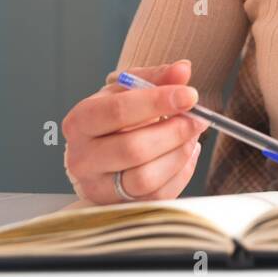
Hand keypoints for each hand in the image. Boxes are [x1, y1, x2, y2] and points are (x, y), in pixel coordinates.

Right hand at [61, 58, 208, 204]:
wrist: (99, 151)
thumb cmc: (114, 119)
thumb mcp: (129, 91)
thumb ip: (156, 77)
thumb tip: (182, 69)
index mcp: (80, 122)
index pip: (117, 111)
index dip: (157, 102)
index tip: (189, 95)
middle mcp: (82, 158)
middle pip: (132, 149)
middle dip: (174, 132)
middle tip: (197, 118)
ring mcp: (98, 187)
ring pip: (145, 178)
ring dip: (179, 155)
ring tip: (191, 136)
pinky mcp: (119, 206)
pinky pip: (157, 196)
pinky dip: (180, 174)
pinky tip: (185, 154)